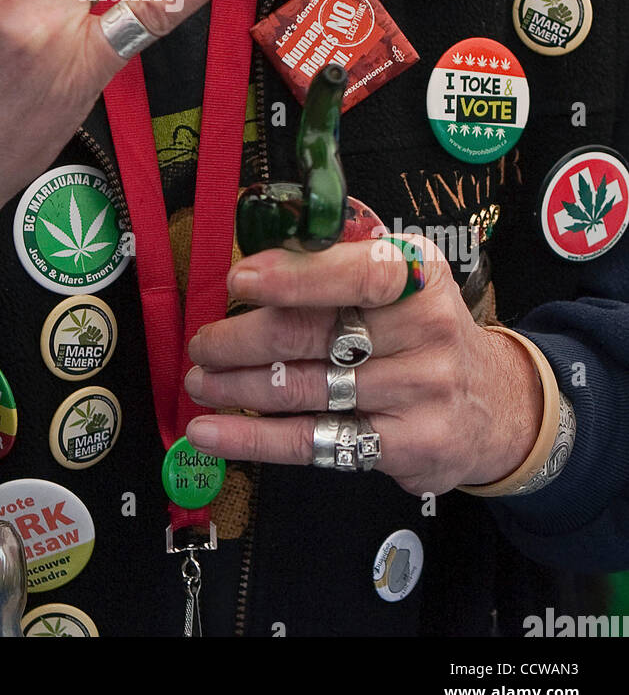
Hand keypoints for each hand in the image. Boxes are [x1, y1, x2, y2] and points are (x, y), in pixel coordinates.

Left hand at [183, 236, 543, 493]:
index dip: (294, 276)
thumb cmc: (420, 328)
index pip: (359, 272)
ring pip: (304, 390)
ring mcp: (421, 391)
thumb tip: (259, 248)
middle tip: (203, 342)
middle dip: (241, 339)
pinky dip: (251, 438)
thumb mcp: (401, 274)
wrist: (493, 402)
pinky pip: (312, 443)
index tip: (240, 281)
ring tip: (200, 379)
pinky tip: (210, 431)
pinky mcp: (407, 446)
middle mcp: (427, 329)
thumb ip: (338, 256)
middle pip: (314, 335)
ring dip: (236, 386)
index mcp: (419, 274)